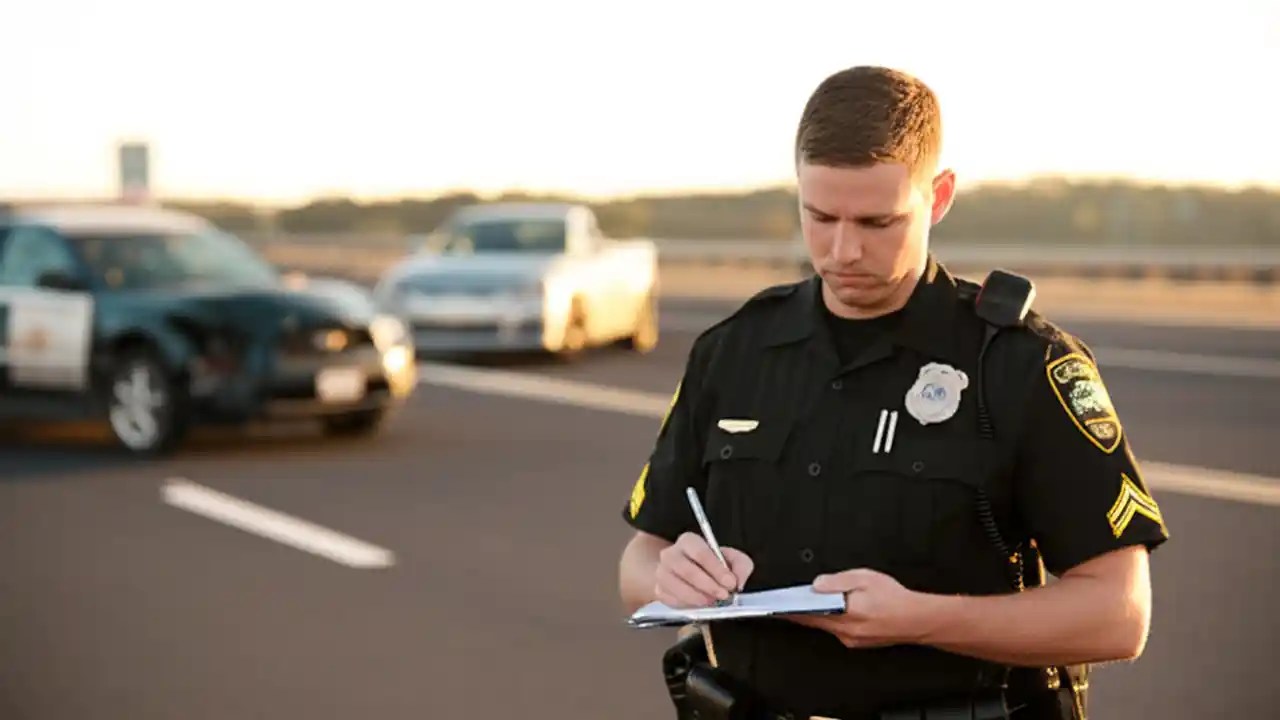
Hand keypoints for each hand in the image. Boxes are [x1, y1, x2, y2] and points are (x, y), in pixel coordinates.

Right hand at [654, 532, 753, 607]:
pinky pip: (671, 600)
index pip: (701, 553)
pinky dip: (687, 605)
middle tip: (724, 595)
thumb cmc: (712, 565)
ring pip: (677, 587)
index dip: (717, 570)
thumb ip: (740, 567)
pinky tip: (700, 605)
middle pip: (687, 570)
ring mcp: (662, 573)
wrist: (689, 574)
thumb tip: (738, 582)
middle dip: (709, 585)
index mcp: (689, 541)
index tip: (731, 583)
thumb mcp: (732, 559)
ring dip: (698, 597)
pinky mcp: (659, 590)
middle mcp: (671, 554)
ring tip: (712, 602)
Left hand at [787, 569, 930, 648]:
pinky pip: (837, 631)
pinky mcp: (857, 642)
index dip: (792, 610)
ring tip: (804, 605)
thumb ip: (838, 581)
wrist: (917, 619)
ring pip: (826, 627)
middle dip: (800, 613)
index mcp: (846, 614)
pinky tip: (830, 612)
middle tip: (785, 605)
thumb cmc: (895, 599)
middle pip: (815, 622)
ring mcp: (851, 639)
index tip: (777, 607)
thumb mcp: (865, 578)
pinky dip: (830, 621)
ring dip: (816, 617)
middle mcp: (846, 631)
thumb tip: (817, 584)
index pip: (810, 614)